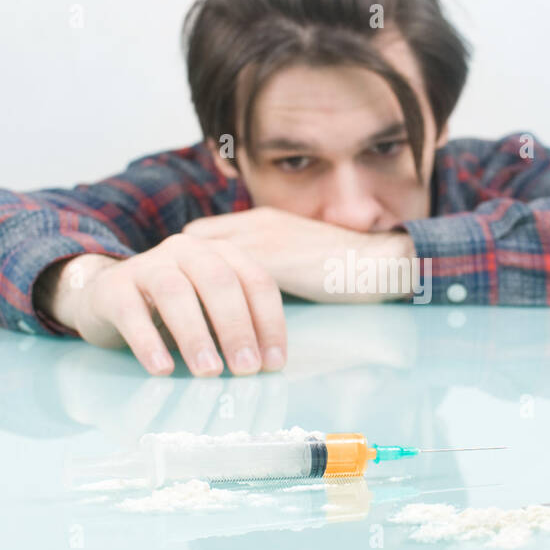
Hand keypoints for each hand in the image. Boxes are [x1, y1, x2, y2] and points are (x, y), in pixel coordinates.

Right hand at [39, 236, 285, 376]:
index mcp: (220, 253)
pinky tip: (163, 369)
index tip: (273, 363)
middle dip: (236, 328)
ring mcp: (148, 263)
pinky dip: (148, 343)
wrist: (106, 296)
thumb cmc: (172, 311)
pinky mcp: (114, 286)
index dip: (269, 322)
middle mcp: (187, 250)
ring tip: (208, 371)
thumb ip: (238, 328)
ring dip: (195, 335)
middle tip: (246, 369)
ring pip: (175, 292)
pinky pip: (131, 312)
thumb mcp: (211, 312)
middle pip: (219, 282)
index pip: (256, 282)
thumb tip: (266, 365)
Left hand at [182, 206, 416, 301]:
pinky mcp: (270, 262)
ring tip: (178, 324)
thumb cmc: (348, 267)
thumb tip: (247, 293)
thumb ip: (274, 262)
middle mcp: (256, 223)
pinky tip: (202, 330)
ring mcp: (262, 240)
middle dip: (179, 274)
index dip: (188, 263)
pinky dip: (209, 306)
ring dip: (189, 293)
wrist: (380, 262)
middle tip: (169, 306)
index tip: (180, 290)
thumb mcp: (301, 254)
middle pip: (193, 243)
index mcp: (263, 220)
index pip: (203, 234)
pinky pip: (224, 283)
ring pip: (204, 264)